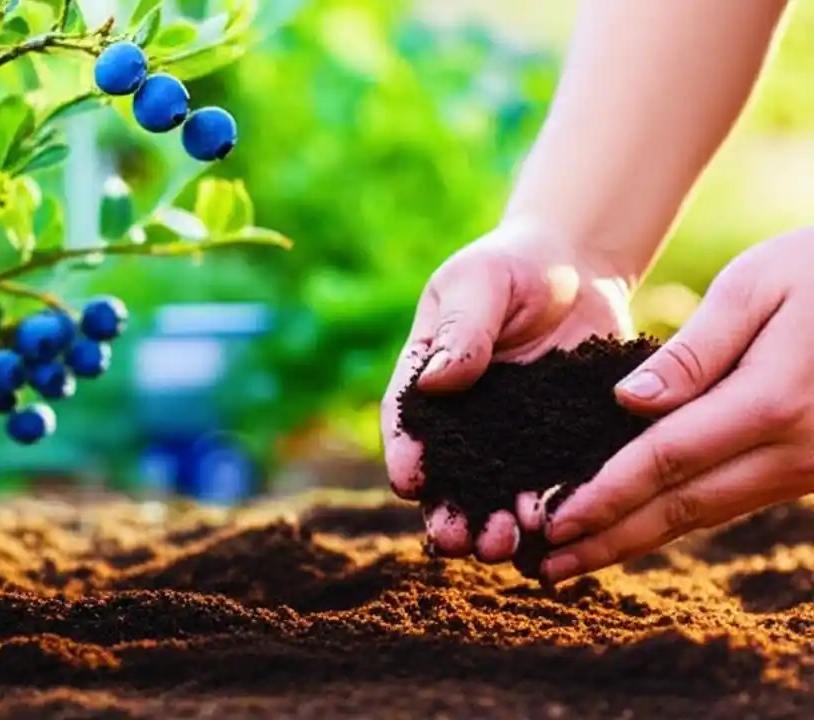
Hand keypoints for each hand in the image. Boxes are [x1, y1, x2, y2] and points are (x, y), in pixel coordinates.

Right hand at [381, 222, 633, 561]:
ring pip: (498, 494)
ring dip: (498, 526)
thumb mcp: (479, 284)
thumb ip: (460, 330)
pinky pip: (557, 484)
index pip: (408, 423)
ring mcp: (512, 441)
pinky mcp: (561, 446)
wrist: (577, 271)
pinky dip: (557, 510)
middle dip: (450, 514)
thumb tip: (437, 381)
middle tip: (456, 542)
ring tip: (506, 545)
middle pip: (449, 477)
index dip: (406, 455)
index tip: (408, 482)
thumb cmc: (512, 268)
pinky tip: (559, 528)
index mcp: (427, 383)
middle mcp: (465, 423)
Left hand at [540, 229, 813, 582]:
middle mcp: (796, 448)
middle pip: (684, 507)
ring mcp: (811, 465)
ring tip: (578, 559)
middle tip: (547, 568)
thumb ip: (694, 350)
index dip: (606, 496)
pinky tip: (636, 527)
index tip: (555, 523)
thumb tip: (629, 402)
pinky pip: (736, 499)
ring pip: (710, 513)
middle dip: (610, 539)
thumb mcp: (758, 283)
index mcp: (772, 400)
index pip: (667, 460)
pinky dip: (681, 518)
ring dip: (639, 539)